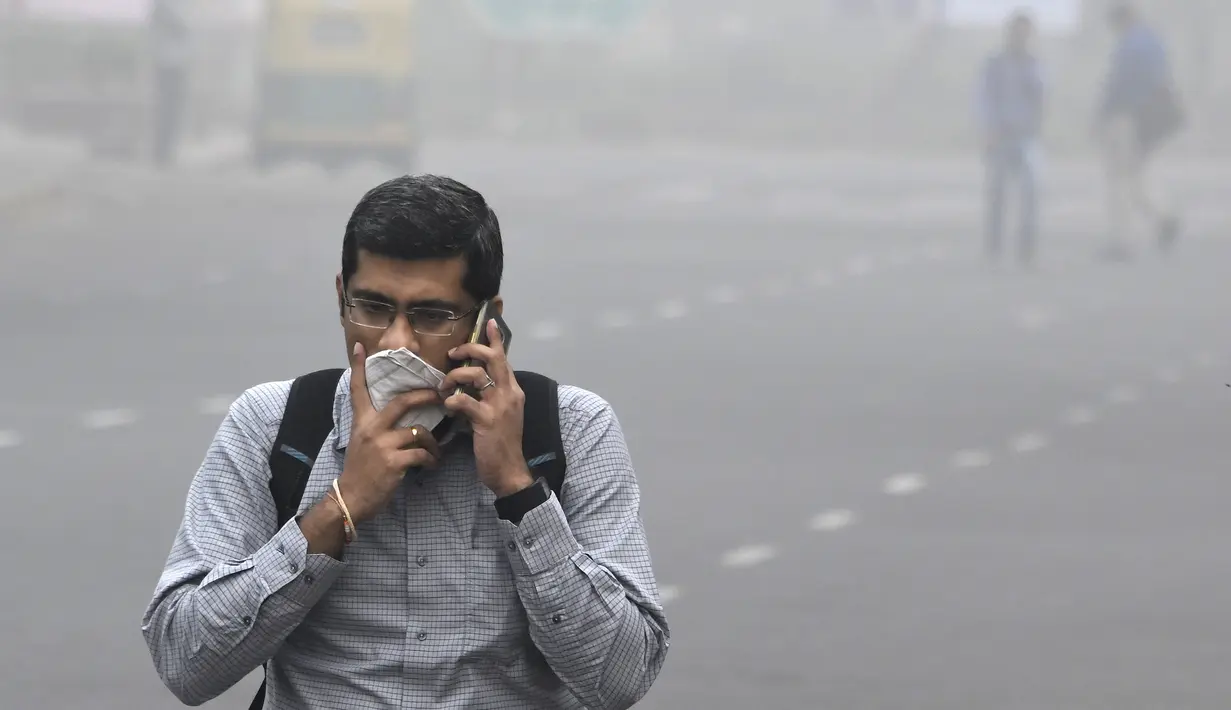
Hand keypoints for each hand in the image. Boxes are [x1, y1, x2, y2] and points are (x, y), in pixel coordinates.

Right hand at [337, 342, 442, 523]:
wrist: (352, 498)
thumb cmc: (360, 471)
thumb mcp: (362, 442)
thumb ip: (377, 426)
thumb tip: (398, 418)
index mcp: (362, 421)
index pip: (358, 390)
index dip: (359, 368)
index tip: (360, 346)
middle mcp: (371, 428)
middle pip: (402, 401)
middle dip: (426, 396)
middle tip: (441, 395)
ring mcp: (382, 444)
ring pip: (419, 431)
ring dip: (433, 441)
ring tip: (436, 450)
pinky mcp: (394, 461)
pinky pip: (422, 454)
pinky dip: (431, 459)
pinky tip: (432, 465)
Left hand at [440, 319, 534, 497]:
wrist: (509, 471)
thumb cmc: (501, 443)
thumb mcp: (501, 414)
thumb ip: (491, 395)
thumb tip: (472, 382)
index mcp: (513, 390)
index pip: (504, 358)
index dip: (496, 339)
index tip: (488, 322)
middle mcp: (510, 393)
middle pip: (492, 358)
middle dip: (470, 349)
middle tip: (453, 354)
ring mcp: (500, 406)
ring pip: (475, 375)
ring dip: (454, 377)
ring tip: (443, 388)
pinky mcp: (487, 420)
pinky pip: (465, 400)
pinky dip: (452, 400)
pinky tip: (447, 406)